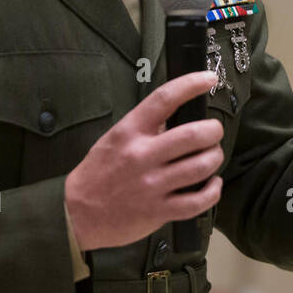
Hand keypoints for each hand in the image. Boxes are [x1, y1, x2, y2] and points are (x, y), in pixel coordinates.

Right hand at [65, 70, 224, 250]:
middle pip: (194, 135)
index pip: (164, 98)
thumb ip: (145, 127)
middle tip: (214, 132)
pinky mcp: (158, 211)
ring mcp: (151, 185)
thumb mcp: (116, 139)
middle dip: (214, 130)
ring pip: (202, 166)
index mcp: (129, 132)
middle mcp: (142, 155)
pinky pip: (198, 200)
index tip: (209, 78)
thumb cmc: (99, 173)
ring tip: (212, 156)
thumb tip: (180, 115)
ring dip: (215, 158)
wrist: (77, 214)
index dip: (191, 84)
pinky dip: (213, 190)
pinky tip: (212, 184)